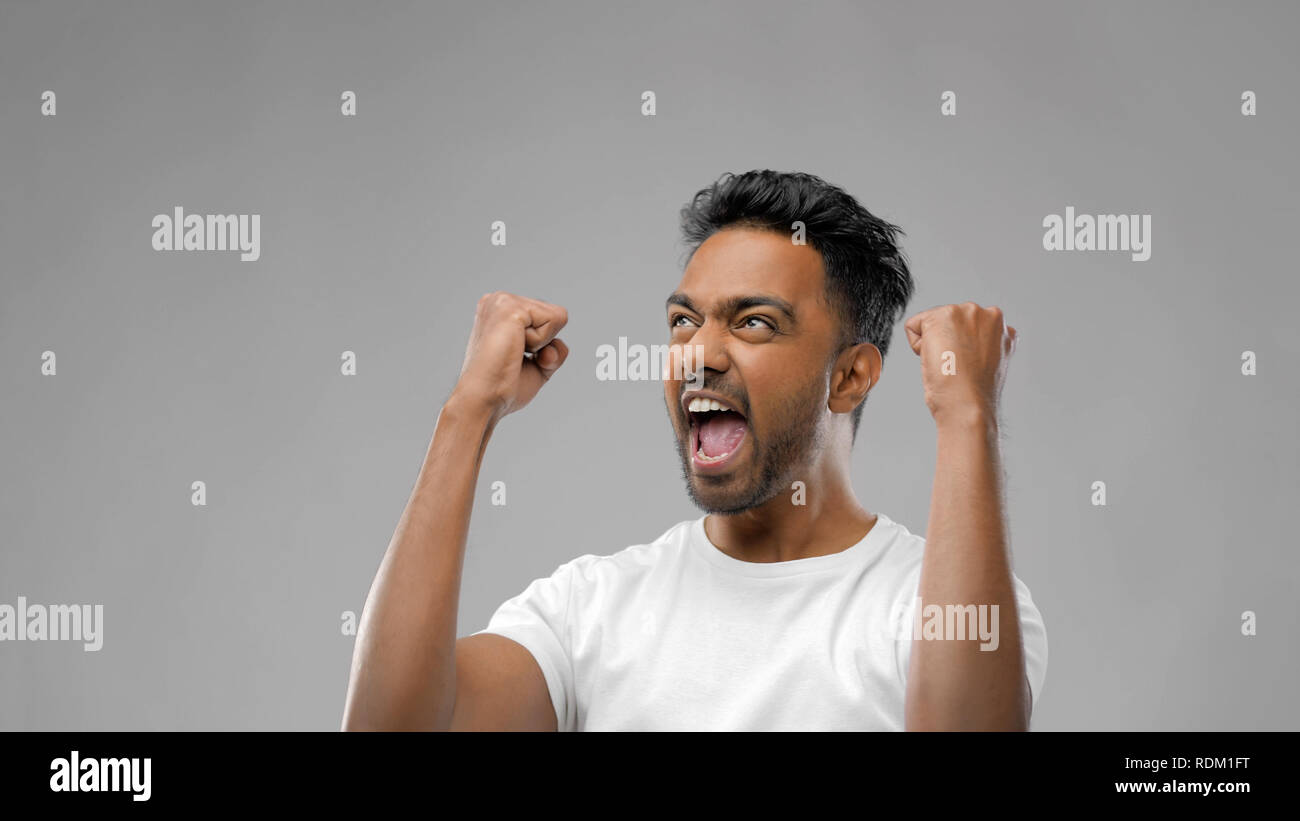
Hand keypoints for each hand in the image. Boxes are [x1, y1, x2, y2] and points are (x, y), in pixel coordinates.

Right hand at [451, 292, 568, 422]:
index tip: (514, 359)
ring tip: (512, 353)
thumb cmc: (501, 387)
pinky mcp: (511, 308)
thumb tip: (557, 344)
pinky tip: (515, 350)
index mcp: (500, 311)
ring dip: (543, 344)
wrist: (483, 400)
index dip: (542, 345)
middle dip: (545, 344)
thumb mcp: (537, 367)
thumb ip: (553, 352)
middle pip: (555, 315)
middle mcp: (499, 300)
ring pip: (557, 317)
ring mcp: (503, 301)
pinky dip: (543, 343)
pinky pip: (555, 320)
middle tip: (513, 359)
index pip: (546, 318)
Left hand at [903, 302, 1016, 425]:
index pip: (967, 328)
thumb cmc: (976, 394)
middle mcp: (988, 315)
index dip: (961, 350)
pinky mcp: (943, 316)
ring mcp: (966, 312)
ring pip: (932, 323)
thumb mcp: (991, 364)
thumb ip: (986, 345)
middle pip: (950, 322)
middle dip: (947, 341)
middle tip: (957, 365)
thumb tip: (975, 344)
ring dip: (933, 343)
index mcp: (1003, 328)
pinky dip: (916, 345)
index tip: (967, 365)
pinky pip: (913, 326)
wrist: (969, 404)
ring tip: (949, 363)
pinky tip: (936, 359)